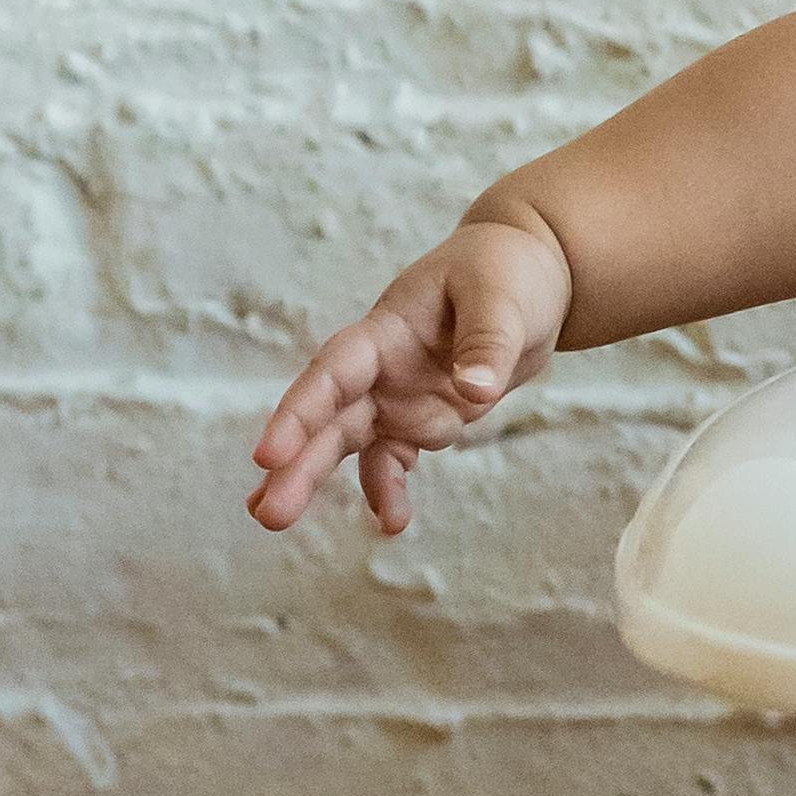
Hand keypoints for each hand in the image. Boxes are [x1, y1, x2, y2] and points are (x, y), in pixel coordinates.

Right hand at [247, 209, 572, 534]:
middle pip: (328, 419)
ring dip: (312, 480)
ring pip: (346, 443)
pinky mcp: (421, 419)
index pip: (333, 374)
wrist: (529, 276)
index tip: (268, 455)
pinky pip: (394, 460)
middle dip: (296, 465)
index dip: (300, 414)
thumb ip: (487, 344)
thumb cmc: (504, 273)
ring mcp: (397, 397)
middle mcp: (380, 369)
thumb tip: (474, 393)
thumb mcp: (501, 298)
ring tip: (272, 519)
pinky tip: (390, 522)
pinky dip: (389, 489)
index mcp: (386, 331)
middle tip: (266, 513)